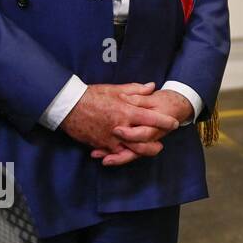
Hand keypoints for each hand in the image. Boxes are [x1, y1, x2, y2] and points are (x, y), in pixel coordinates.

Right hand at [61, 82, 178, 165]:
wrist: (68, 105)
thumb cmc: (92, 95)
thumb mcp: (115, 89)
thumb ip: (136, 90)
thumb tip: (152, 86)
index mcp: (126, 111)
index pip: (152, 118)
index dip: (165, 122)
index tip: (174, 123)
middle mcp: (121, 127)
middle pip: (144, 141)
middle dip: (155, 145)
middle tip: (161, 144)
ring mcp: (110, 138)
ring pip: (131, 151)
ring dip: (141, 152)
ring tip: (148, 150)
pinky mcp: (100, 145)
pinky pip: (114, 154)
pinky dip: (122, 155)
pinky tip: (128, 153)